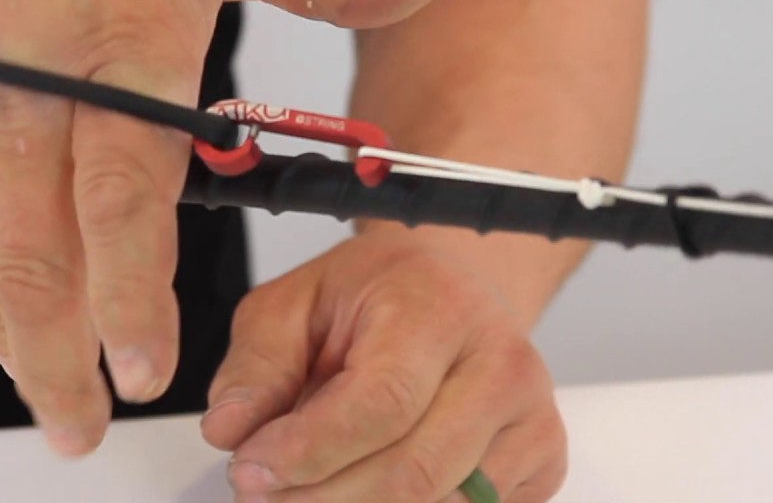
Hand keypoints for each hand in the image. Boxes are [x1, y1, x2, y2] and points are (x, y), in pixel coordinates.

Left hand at [201, 228, 566, 502]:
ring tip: (298, 494)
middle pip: (411, 472)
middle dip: (321, 500)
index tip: (250, 471)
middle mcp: (502, 362)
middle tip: (260, 496)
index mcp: (441, 307)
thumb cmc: (374, 296)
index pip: (382, 403)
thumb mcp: (294, 303)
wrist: (450, 291)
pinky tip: (353, 494)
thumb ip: (259, 364)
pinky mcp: (543, 465)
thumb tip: (229, 429)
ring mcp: (532, 419)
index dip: (310, 452)